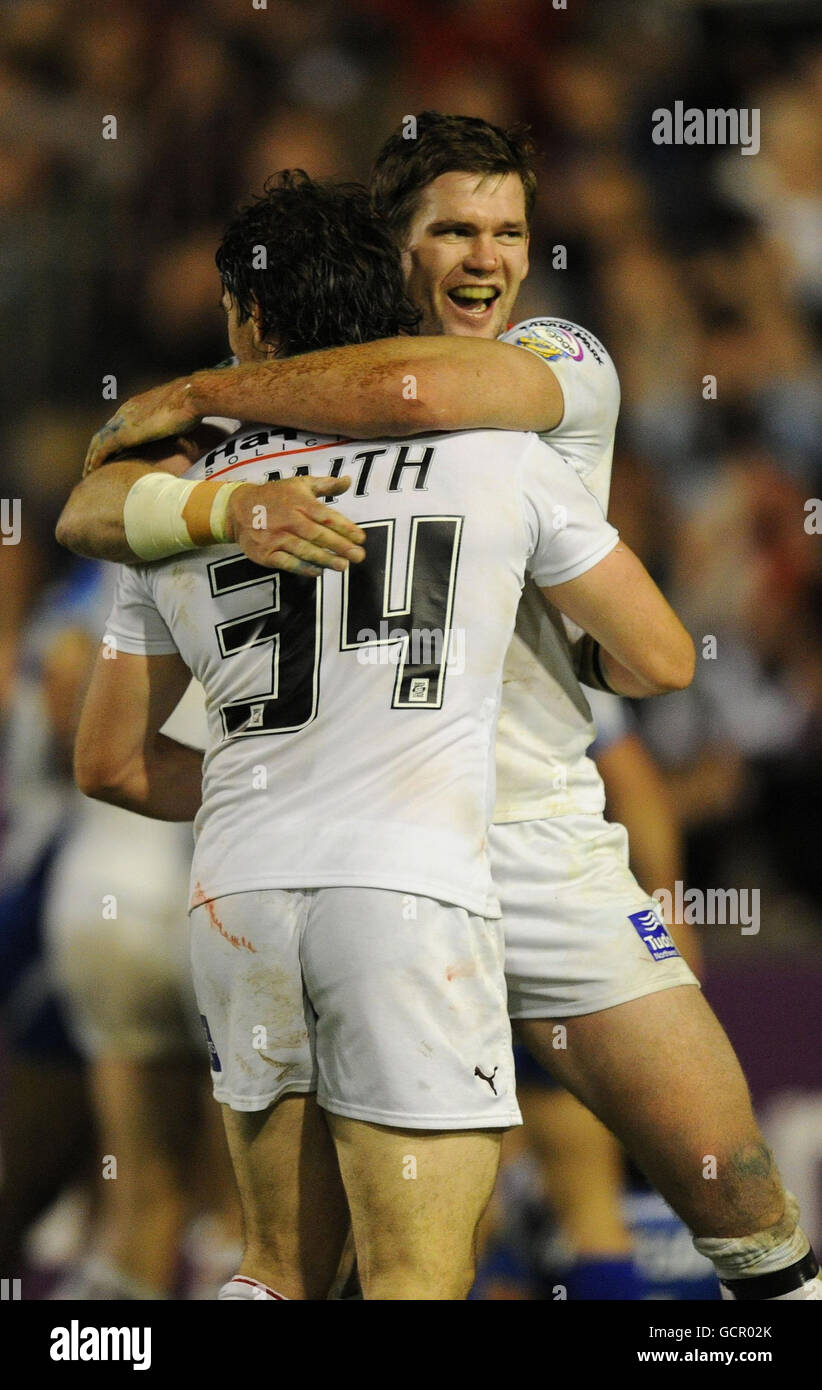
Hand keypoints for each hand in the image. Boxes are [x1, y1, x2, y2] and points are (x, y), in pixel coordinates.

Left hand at [84, 376, 199, 473]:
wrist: (190, 397)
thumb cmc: (191, 405)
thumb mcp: (178, 415)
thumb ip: (172, 425)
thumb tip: (183, 435)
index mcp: (137, 407)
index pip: (117, 426)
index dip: (111, 441)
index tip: (109, 455)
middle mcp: (125, 412)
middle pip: (104, 433)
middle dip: (96, 450)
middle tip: (92, 466)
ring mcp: (123, 421)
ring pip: (98, 441)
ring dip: (91, 458)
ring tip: (87, 474)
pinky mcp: (124, 432)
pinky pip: (102, 449)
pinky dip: (95, 460)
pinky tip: (92, 472)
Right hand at [226, 475, 365, 575]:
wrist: (237, 509)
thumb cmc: (274, 496)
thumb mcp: (299, 484)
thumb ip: (325, 485)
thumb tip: (349, 481)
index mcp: (299, 502)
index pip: (326, 516)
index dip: (345, 527)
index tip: (361, 538)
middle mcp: (289, 519)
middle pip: (318, 534)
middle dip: (340, 546)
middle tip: (359, 556)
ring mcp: (276, 537)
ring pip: (304, 550)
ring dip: (325, 559)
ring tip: (343, 566)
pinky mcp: (266, 553)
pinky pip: (287, 563)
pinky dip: (303, 568)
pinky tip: (318, 572)